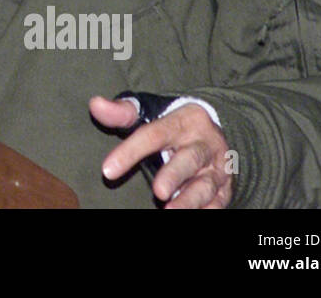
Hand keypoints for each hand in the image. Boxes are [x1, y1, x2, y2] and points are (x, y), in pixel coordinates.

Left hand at [91, 95, 232, 207]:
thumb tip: (95, 104)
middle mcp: (204, 143)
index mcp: (184, 121)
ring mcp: (217, 167)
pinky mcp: (225, 188)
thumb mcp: (149, 111)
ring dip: (190, 200)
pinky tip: (196, 215)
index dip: (129, 152)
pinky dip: (207, 210)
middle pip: (189, 159)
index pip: (153, 134)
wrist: (218, 131)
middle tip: (158, 191)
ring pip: (205, 185)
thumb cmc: (173, 125)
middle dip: (174, 175)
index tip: (107, 170)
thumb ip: (123, 112)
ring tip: (170, 210)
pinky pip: (218, 202)